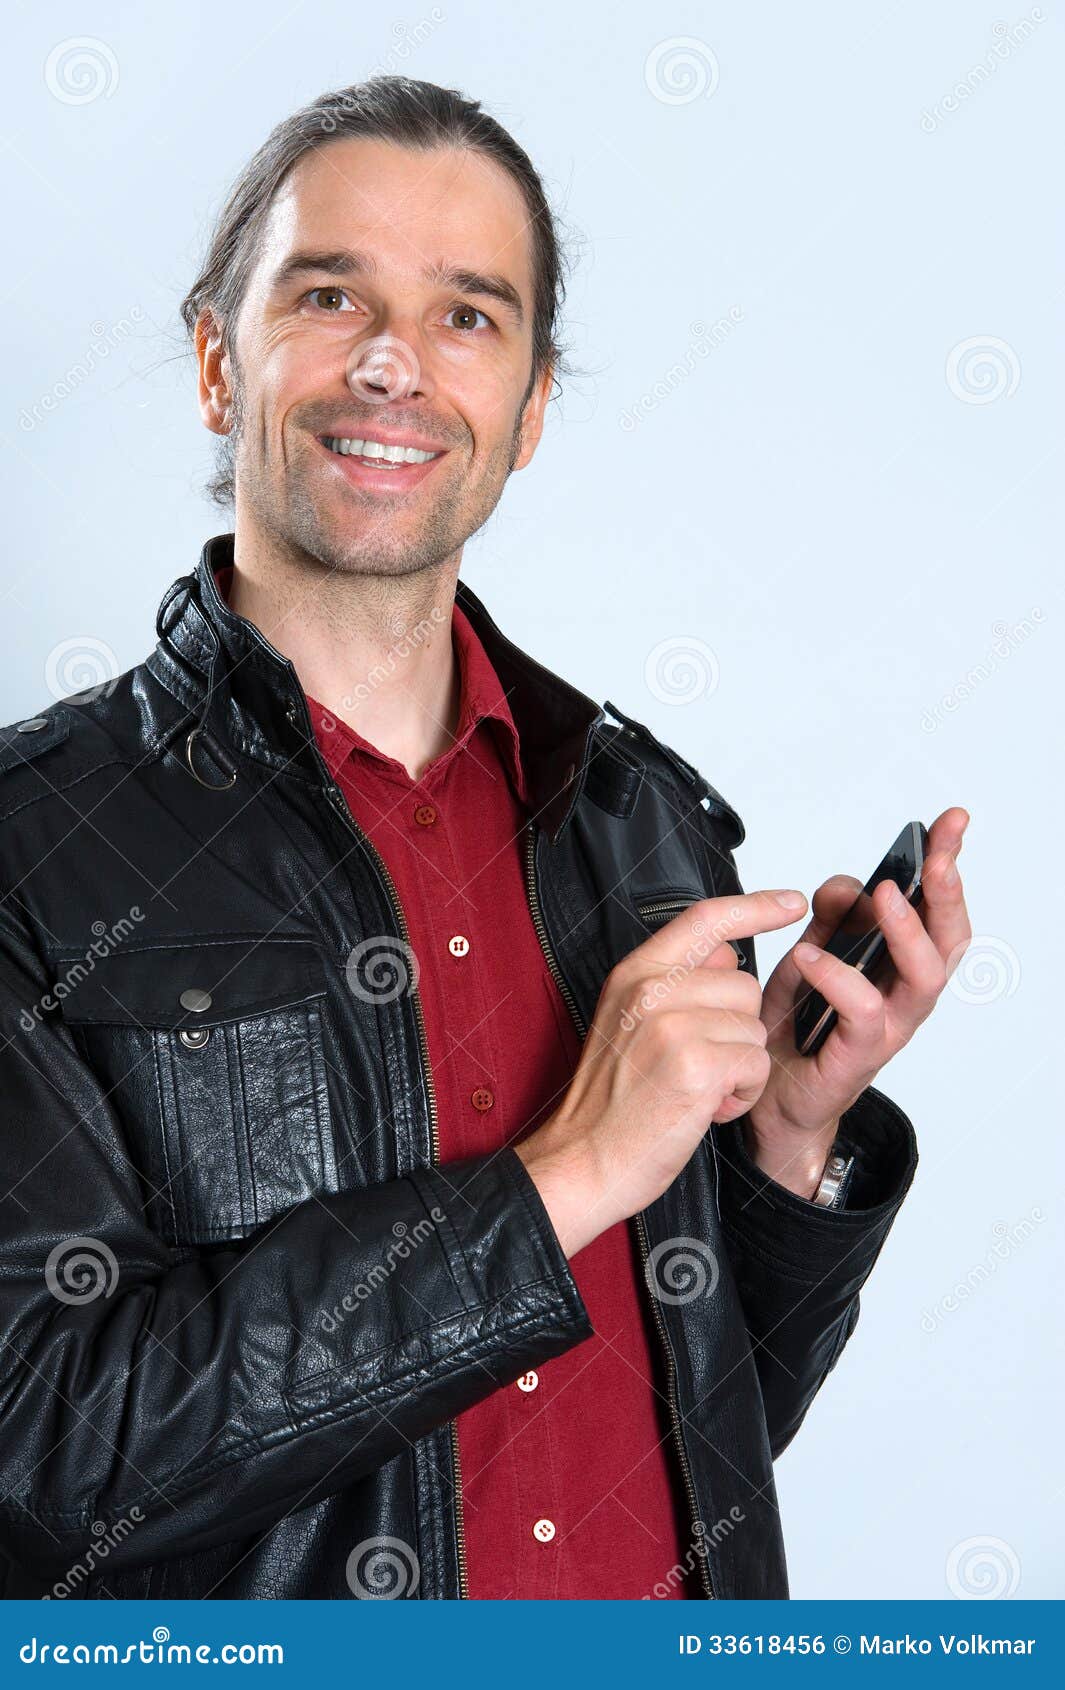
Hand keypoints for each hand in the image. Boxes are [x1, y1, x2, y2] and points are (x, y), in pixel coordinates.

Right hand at [514, 888, 808, 1256]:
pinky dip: (742, 1094)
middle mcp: (651, 991)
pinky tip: (706, 1108)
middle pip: (745, 984)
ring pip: (755, 1028)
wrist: (584, 1162)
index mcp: (634, 974)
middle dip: (738, 1031)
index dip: (755, 907)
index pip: (705, 919)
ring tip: (697, 1089)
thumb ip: (677, 982)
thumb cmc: (611, 1103)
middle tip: (698, 1065)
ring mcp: (672, 1026)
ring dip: (741, 1067)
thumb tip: (728, 955)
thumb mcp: (629, 1022)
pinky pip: (757, 1065)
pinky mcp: (696, 1066)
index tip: (791, 902)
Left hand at [746, 807, 971, 1197]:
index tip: (951, 822)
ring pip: (924, 976)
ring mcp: (888, 1026)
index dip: (947, 865)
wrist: (768, 1094)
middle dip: (947, 890)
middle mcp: (904, 994)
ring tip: (883, 895)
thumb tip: (845, 883)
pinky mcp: (859, 1054)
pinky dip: (839, 977)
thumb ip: (830, 921)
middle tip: (937, 854)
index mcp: (897, 965)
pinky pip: (864, 1011)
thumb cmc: (796, 1029)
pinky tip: (810, 956)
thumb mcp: (808, 957)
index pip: (936, 909)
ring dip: (908, 930)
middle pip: (949, 939)